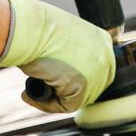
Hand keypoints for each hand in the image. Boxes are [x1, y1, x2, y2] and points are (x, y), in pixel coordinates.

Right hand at [0, 0, 115, 112]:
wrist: (30, 29)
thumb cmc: (38, 29)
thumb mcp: (62, 36)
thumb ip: (70, 52)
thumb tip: (63, 71)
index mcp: (102, 40)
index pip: (99, 69)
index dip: (80, 79)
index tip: (59, 82)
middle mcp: (105, 56)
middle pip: (93, 86)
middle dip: (69, 91)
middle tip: (46, 88)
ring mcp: (96, 71)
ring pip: (78, 97)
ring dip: (56, 97)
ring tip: (34, 88)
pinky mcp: (82, 86)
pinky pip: (66, 106)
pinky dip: (47, 104)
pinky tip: (30, 94)